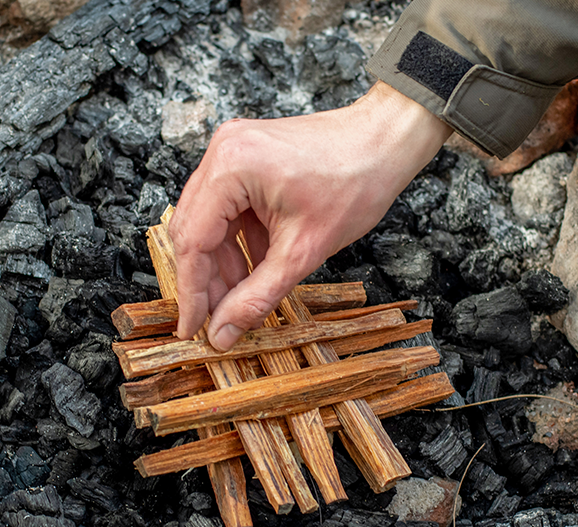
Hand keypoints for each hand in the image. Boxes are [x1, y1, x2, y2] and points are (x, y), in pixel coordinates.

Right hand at [169, 81, 452, 350]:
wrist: (386, 142)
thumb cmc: (355, 183)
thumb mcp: (303, 252)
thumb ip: (256, 296)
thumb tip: (222, 332)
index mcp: (230, 168)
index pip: (193, 241)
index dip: (191, 292)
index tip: (191, 329)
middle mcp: (222, 152)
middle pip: (194, 230)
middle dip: (206, 279)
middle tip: (216, 320)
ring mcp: (232, 151)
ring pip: (210, 222)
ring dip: (223, 262)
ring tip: (239, 299)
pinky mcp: (246, 157)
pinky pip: (228, 208)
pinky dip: (239, 241)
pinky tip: (255, 268)